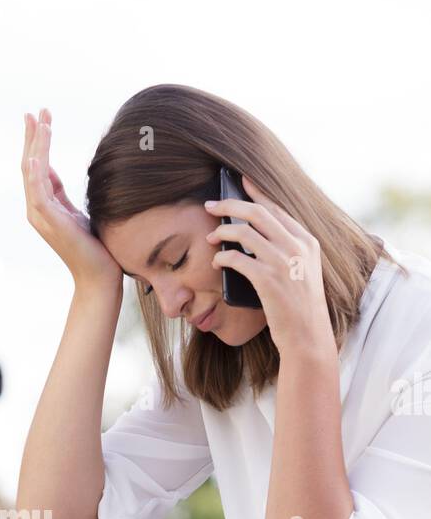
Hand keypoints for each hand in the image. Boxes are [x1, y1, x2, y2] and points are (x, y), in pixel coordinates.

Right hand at [22, 108, 122, 289]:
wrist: (99, 277)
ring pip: (33, 173)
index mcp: (44, 206)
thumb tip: (52, 172)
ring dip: (36, 146)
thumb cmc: (94, 248)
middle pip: (30, 165)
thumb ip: (61, 195)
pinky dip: (36, 173)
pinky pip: (38, 191)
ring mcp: (41, 216)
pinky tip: (37, 154)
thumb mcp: (77, 213)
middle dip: (33, 137)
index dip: (38, 142)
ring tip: (41, 122)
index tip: (43, 118)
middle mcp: (37, 210)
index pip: (37, 167)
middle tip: (36, 111)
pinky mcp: (50, 221)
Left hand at [203, 174, 335, 357]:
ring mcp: (283, 262)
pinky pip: (237, 258)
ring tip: (210, 237)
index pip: (277, 208)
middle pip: (257, 212)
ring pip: (244, 232)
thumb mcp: (302, 272)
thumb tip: (255, 235)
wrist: (308, 336)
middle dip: (230, 204)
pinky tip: (216, 262)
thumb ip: (287, 250)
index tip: (240, 182)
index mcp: (307, 241)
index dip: (256, 193)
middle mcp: (297, 246)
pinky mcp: (268, 279)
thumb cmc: (300, 307)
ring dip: (222, 231)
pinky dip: (222, 257)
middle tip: (211, 204)